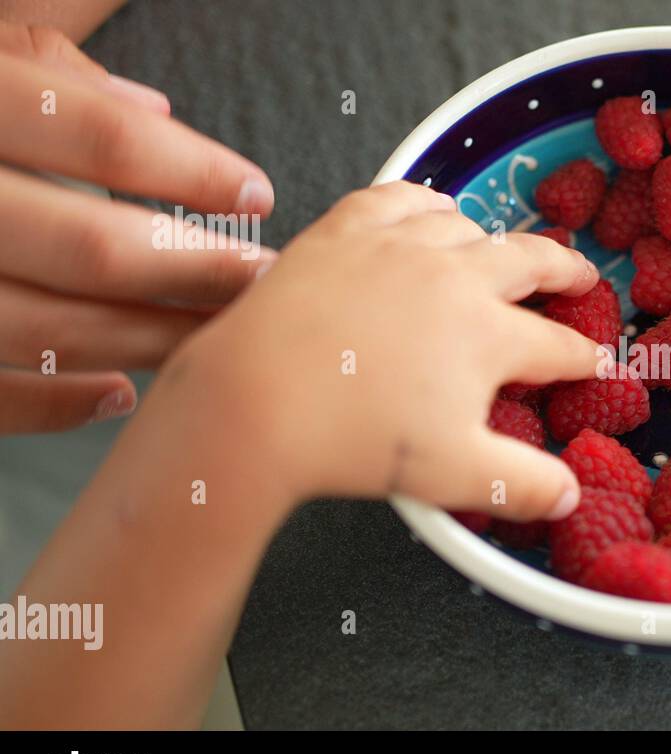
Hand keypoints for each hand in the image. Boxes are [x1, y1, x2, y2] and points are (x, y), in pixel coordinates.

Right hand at [0, 21, 275, 434]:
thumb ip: (41, 67)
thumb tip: (152, 110)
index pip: (90, 133)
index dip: (188, 167)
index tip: (256, 192)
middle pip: (84, 246)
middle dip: (192, 268)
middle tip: (263, 279)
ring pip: (46, 328)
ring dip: (149, 338)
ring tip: (216, 334)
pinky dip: (57, 403)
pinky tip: (123, 392)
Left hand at [167, 182, 602, 521]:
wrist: (256, 399)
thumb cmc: (356, 440)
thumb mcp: (454, 475)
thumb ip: (524, 484)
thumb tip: (571, 496)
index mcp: (489, 335)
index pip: (557, 346)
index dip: (584, 357)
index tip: (597, 362)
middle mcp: (455, 277)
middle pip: (530, 261)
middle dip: (566, 271)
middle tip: (583, 277)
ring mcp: (399, 246)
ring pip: (467, 226)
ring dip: (496, 239)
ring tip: (505, 248)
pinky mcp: (346, 231)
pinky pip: (400, 199)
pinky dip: (426, 203)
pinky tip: (432, 210)